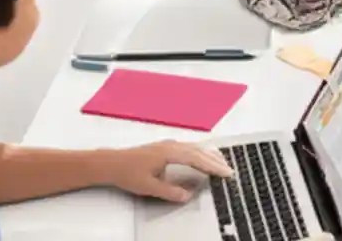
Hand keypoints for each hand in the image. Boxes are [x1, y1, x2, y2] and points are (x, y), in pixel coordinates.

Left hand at [101, 141, 232, 202]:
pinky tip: (203, 156)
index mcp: (170, 153)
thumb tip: (188, 196)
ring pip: (195, 147)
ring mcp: (168, 144)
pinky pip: (189, 147)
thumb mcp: (149, 187)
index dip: (213, 167)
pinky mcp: (165, 147)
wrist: (111, 162)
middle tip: (230, 170)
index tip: (226, 173)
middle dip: (215, 161)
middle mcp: (171, 145)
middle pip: (199, 151)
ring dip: (209, 155)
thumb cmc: (128, 173)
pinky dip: (200, 152)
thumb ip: (170, 192)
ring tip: (222, 162)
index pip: (197, 159)